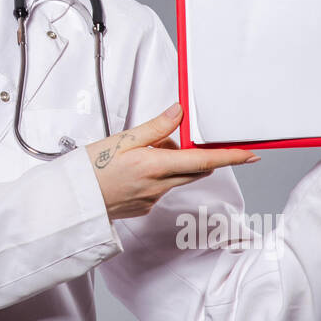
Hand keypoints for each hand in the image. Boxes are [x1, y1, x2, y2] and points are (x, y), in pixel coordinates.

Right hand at [86, 103, 258, 220]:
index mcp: (154, 166)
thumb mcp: (120, 140)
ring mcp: (152, 200)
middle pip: (193, 170)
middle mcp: (158, 187)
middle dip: (192, 154)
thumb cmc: (89, 170)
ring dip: (171, 163)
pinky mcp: (144, 207)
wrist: (70, 203)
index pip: (202, 161)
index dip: (230, 157)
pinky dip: (157, 175)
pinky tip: (133, 170)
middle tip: (169, 140)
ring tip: (139, 153)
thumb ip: (155, 127)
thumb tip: (179, 113)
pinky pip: (161, 187)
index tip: (251, 154)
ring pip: (177, 177)